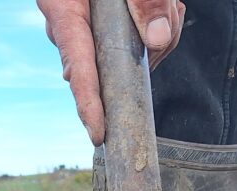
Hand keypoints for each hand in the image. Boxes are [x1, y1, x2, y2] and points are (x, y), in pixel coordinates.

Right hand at [37, 0, 184, 144]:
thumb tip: (159, 43)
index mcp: (63, 8)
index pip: (77, 63)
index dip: (88, 102)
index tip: (99, 132)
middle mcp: (71, 24)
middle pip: (109, 65)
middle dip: (147, 57)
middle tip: (172, 13)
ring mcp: (88, 31)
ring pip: (129, 57)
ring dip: (161, 35)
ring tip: (169, 3)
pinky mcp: (107, 32)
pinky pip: (137, 44)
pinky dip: (160, 28)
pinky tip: (165, 7)